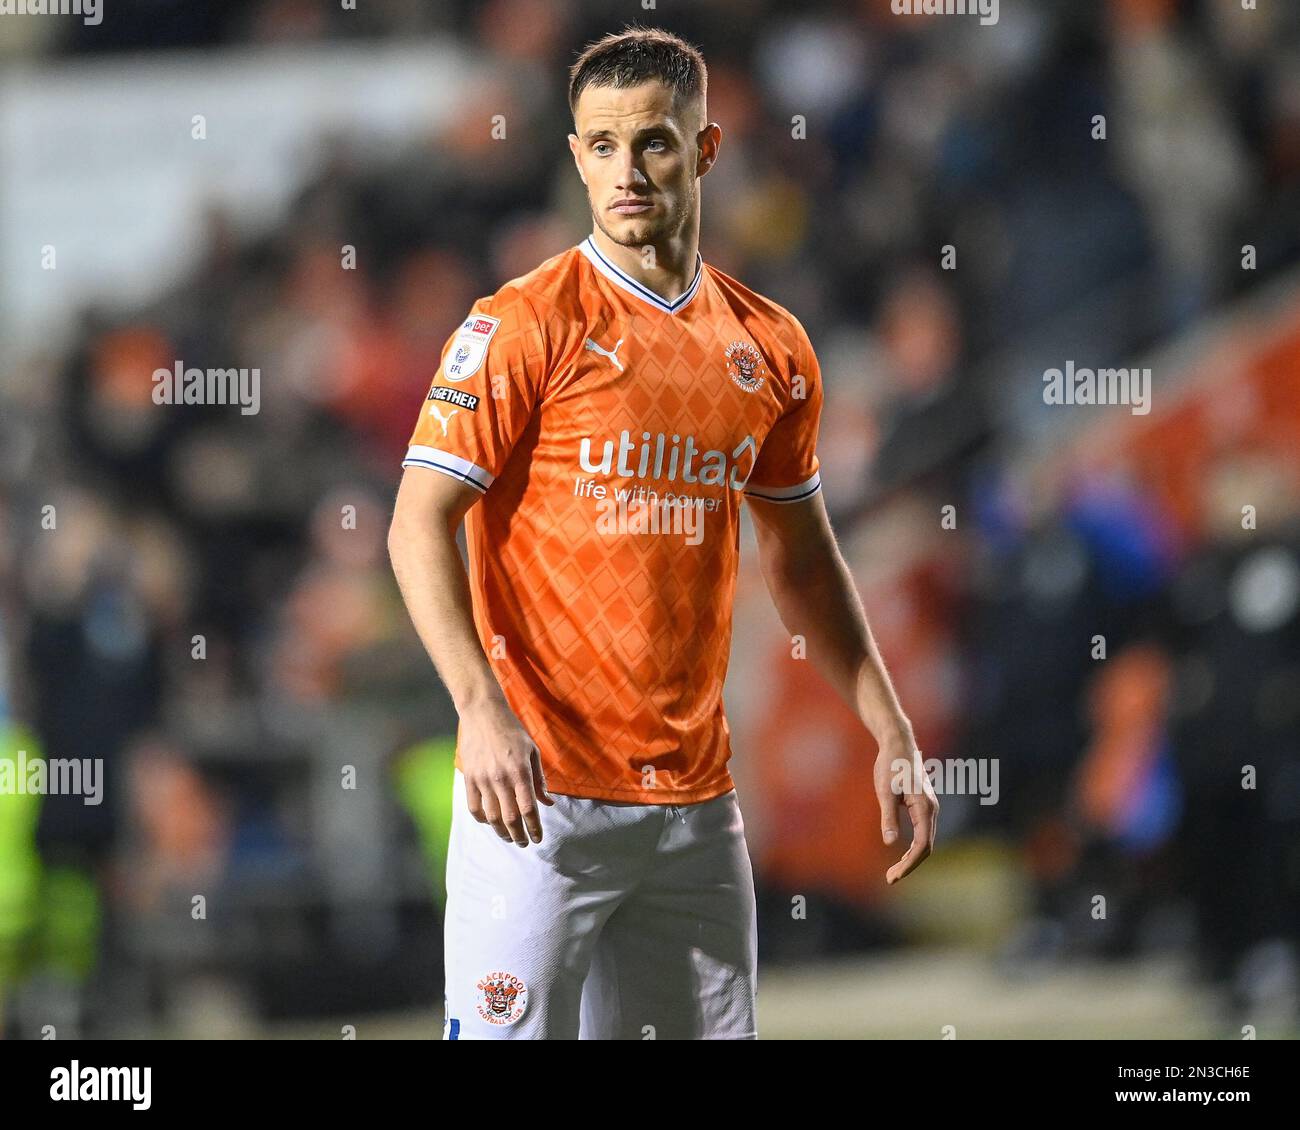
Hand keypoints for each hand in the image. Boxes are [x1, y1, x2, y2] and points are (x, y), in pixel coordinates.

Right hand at [458, 699, 554, 845]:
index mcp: (520, 771)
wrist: (483, 714)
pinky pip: (474, 807)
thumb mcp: (532, 751)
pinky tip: (490, 823)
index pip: (529, 808)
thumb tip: (549, 802)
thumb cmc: (512, 731)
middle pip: (510, 818)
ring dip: (501, 832)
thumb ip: (540, 780)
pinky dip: (482, 820)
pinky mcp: (469, 778)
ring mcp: (482, 779)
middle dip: (519, 835)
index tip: (538, 839)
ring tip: (509, 837)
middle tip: (525, 843)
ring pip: (491, 817)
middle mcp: (501, 778)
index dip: (534, 827)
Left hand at [873, 734, 938, 884]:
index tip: (892, 876)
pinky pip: (924, 833)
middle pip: (926, 847)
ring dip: (912, 859)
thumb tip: (890, 843)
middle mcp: (932, 809)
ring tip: (894, 872)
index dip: (908, 864)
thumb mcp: (884, 792)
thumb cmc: (890, 765)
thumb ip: (888, 817)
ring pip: (926, 841)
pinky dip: (914, 848)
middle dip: (909, 865)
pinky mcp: (925, 806)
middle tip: (890, 879)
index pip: (921, 845)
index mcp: (925, 807)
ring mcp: (931, 808)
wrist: (899, 744)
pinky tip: (902, 857)